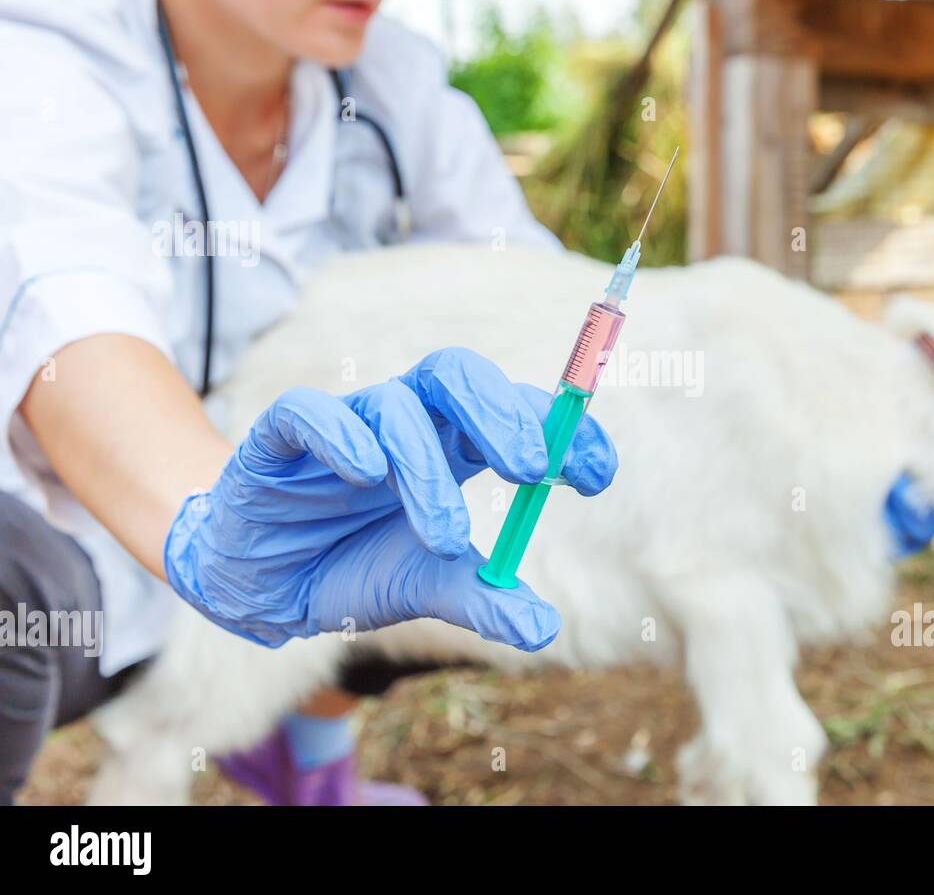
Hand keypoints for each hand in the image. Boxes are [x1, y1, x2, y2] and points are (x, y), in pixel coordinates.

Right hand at [163, 347, 616, 648]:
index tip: (600, 475)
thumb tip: (544, 629)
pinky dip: (341, 434)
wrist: (260, 585)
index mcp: (452, 444)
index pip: (515, 412)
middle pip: (460, 377)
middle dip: (503, 415)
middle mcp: (406, 421)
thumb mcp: (425, 587)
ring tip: (445, 537)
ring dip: (426, 467)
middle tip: (533, 471)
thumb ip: (481, 600)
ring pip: (395, 406)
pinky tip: (367, 473)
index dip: (562, 431)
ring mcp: (347, 423)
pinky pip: (311, 413)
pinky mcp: (282, 438)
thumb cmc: (352, 567)